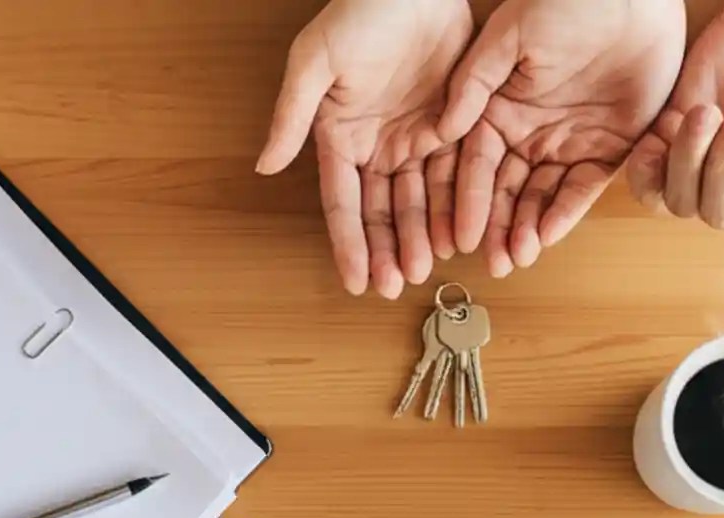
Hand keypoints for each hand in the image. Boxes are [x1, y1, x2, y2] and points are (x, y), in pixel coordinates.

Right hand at [257, 0, 472, 297]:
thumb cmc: (358, 15)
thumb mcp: (315, 64)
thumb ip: (292, 118)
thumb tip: (263, 167)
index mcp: (341, 137)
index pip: (342, 202)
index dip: (348, 243)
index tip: (353, 281)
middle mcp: (377, 146)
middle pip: (382, 210)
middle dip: (387, 249)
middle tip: (395, 285)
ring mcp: (415, 139)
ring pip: (420, 200)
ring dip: (421, 236)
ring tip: (426, 268)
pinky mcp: (452, 127)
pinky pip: (455, 174)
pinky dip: (457, 205)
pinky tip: (459, 234)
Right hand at [438, 0, 685, 276]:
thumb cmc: (564, 2)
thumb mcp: (508, 38)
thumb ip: (473, 84)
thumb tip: (440, 130)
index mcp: (496, 109)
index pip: (474, 165)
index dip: (466, 202)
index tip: (459, 236)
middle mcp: (528, 132)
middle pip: (504, 191)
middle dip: (494, 229)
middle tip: (490, 262)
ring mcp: (567, 142)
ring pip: (540, 197)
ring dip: (526, 229)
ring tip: (516, 257)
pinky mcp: (609, 148)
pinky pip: (582, 188)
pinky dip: (565, 213)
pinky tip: (547, 236)